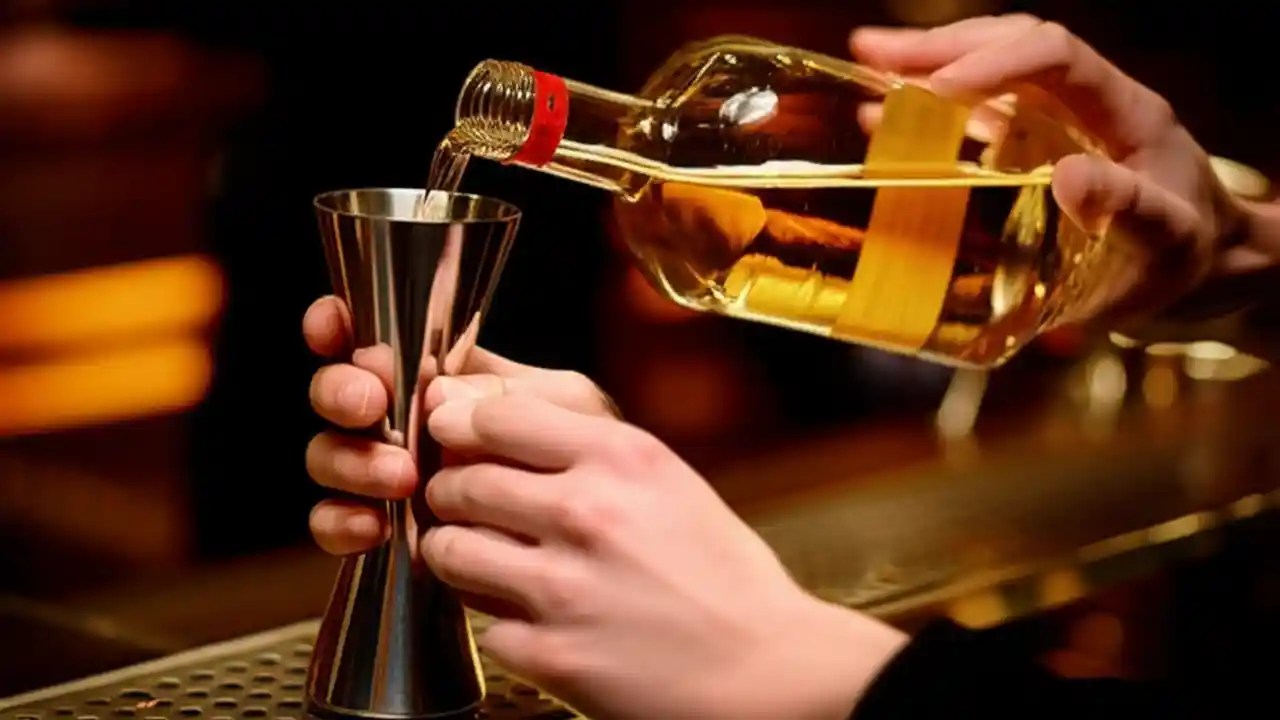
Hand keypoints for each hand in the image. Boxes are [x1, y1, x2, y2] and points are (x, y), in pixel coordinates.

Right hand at [301, 294, 618, 554]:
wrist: (608, 547)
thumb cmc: (595, 464)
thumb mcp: (571, 413)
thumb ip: (511, 392)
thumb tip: (437, 391)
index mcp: (443, 373)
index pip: (374, 334)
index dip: (336, 324)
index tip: (334, 327)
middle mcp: (402, 417)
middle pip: (338, 390)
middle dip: (341, 390)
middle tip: (372, 403)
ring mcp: (384, 473)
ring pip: (329, 454)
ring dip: (352, 458)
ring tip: (398, 476)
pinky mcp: (379, 529)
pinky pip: (334, 522)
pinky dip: (342, 521)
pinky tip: (374, 526)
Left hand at [420, 390, 907, 719]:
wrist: (766, 670)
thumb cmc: (721, 576)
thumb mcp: (668, 481)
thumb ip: (586, 450)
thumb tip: (490, 423)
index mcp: (623, 457)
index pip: (496, 414)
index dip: (463, 426)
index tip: (457, 439)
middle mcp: (588, 512)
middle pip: (461, 481)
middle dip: (448, 491)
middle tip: (460, 503)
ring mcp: (564, 587)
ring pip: (450, 549)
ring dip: (455, 552)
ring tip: (480, 558)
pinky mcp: (551, 654)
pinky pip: (483, 624)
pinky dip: (500, 622)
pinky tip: (533, 618)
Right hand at [851, 14, 1278, 329]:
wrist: (1202, 272)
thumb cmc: (1189, 259)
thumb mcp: (1166, 239)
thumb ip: (1127, 208)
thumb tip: (1070, 177)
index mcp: (1123, 110)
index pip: (1055, 56)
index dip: (994, 61)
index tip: (936, 88)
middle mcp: (1086, 104)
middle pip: (1010, 46)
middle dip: (940, 47)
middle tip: (871, 52)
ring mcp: (1058, 125)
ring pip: (989, 72)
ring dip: (926, 66)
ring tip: (866, 67)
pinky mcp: (1034, 152)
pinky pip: (978, 115)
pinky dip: (929, 111)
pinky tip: (885, 121)